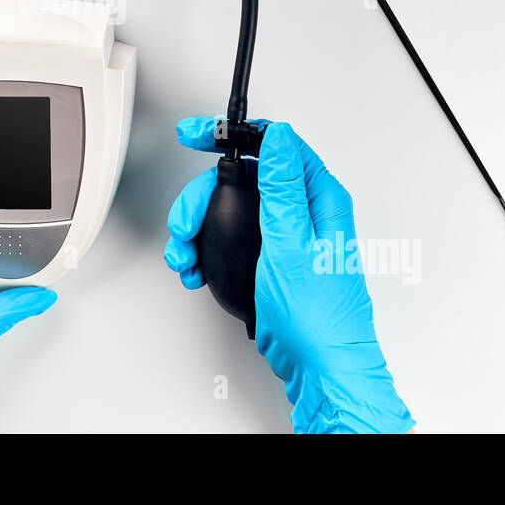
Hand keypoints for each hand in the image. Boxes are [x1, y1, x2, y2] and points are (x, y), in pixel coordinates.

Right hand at [164, 116, 412, 433]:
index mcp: (317, 198)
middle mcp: (305, 212)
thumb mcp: (291, 244)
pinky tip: (197, 269)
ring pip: (230, 210)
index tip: (196, 136)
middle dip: (202, 199)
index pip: (274, 145)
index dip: (232, 135)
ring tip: (186, 254)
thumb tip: (277, 138)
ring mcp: (287, 236)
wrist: (321, 369)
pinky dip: (207, 251)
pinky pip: (231, 240)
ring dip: (198, 228)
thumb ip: (281, 188)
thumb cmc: (317, 318)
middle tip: (183, 223)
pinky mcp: (272, 259)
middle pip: (242, 179)